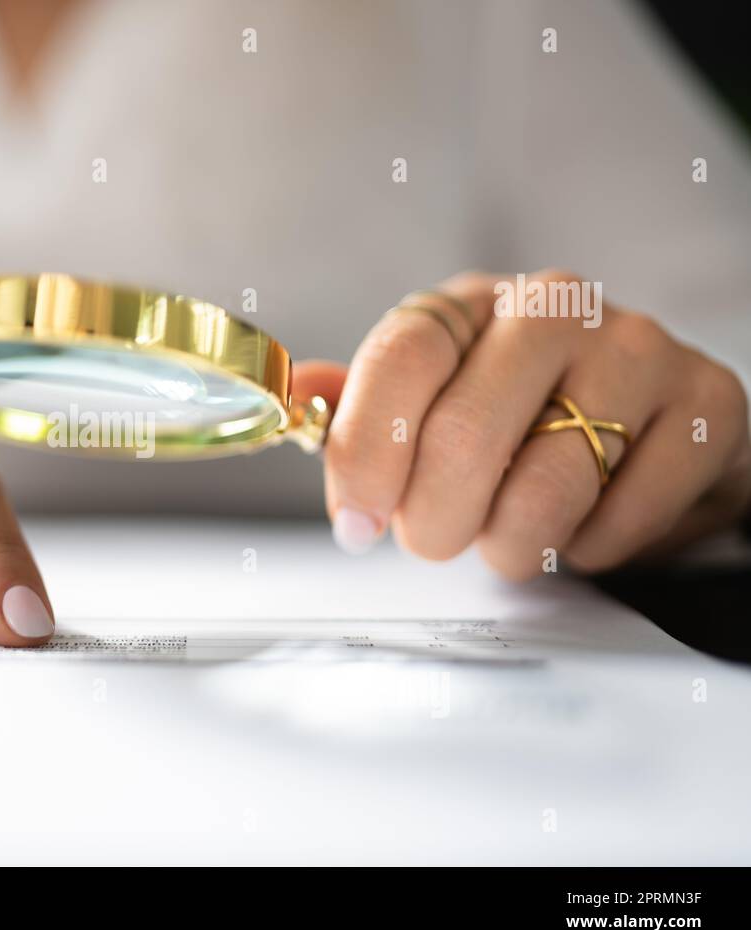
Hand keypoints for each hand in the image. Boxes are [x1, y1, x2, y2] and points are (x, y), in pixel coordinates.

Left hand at [295, 270, 750, 577]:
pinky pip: (624, 516)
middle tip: (435, 541)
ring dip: (510, 545)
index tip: (354, 521)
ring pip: (545, 485)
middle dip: (434, 520)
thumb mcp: (431, 408)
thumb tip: (294, 398)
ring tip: (510, 541)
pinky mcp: (710, 403)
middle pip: (464, 432)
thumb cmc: (521, 424)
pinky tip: (585, 525)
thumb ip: (360, 410)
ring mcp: (638, 348)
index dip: (366, 450)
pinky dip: (589, 549)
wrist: (654, 434)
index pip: (402, 357)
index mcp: (467, 307)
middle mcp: (553, 308)